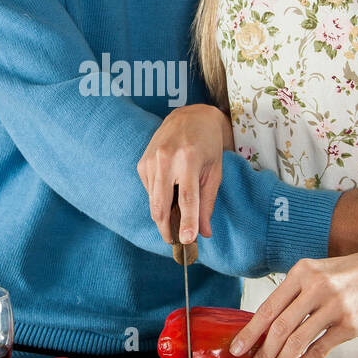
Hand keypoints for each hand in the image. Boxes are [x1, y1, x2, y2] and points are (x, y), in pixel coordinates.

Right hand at [136, 104, 233, 244]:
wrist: (190, 116)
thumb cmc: (207, 145)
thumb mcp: (214, 172)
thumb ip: (208, 203)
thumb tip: (204, 233)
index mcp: (189, 159)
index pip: (187, 198)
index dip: (187, 222)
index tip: (186, 241)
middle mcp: (166, 158)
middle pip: (161, 204)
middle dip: (165, 228)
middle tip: (174, 241)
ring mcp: (151, 160)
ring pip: (153, 200)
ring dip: (162, 215)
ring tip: (174, 219)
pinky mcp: (142, 162)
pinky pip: (149, 190)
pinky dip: (158, 198)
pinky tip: (169, 190)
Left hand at [229, 245, 357, 357]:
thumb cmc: (351, 273)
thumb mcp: (319, 272)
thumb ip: (296, 294)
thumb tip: (268, 327)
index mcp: (302, 272)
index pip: (268, 307)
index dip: (250, 332)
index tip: (236, 350)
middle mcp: (316, 287)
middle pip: (279, 329)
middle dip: (262, 355)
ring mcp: (335, 307)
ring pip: (297, 342)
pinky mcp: (351, 325)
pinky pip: (319, 350)